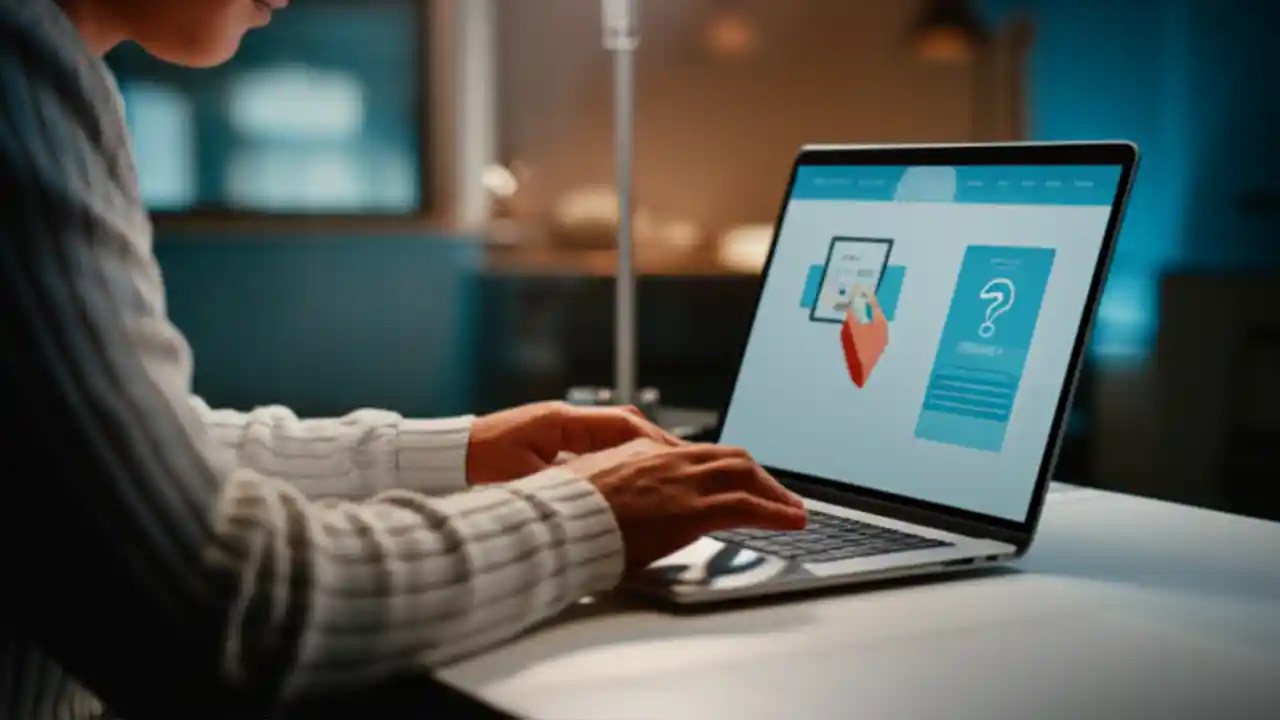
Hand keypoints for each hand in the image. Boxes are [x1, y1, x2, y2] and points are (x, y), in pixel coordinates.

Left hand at [467, 401, 683, 485]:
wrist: (445, 456)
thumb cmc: (477, 465)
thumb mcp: (525, 479)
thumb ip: (565, 483)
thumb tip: (602, 492)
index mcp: (561, 420)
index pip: (623, 423)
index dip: (656, 441)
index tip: (680, 458)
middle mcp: (565, 418)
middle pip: (626, 425)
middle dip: (657, 444)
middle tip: (685, 465)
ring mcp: (560, 427)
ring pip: (614, 434)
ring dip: (641, 449)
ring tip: (668, 471)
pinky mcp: (553, 441)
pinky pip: (597, 444)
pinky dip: (619, 457)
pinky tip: (632, 475)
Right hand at [564, 439, 807, 572]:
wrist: (559, 523)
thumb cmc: (563, 513)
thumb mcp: (585, 487)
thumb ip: (610, 487)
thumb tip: (613, 502)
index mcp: (642, 452)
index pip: (695, 455)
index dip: (721, 468)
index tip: (734, 482)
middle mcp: (668, 459)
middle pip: (729, 458)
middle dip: (758, 476)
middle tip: (776, 493)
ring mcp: (683, 482)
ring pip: (745, 475)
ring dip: (774, 493)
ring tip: (792, 509)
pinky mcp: (694, 510)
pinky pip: (748, 506)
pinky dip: (776, 512)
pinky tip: (792, 522)